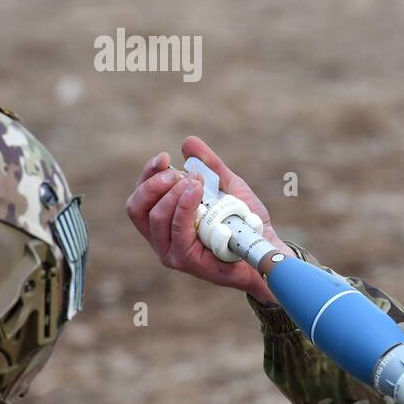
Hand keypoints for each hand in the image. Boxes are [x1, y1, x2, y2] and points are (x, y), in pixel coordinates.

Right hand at [125, 135, 287, 304]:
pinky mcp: (186, 261)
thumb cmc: (244, 222)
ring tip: (195, 182)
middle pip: (138, 206)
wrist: (266, 248)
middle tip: (181, 173)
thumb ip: (209, 167)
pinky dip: (185, 206)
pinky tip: (196, 191)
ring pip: (157, 216)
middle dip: (155, 182)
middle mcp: (162, 239)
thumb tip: (188, 142)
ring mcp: (172, 252)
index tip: (166, 157)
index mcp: (165, 222)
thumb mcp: (227, 188)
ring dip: (174, 192)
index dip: (147, 174)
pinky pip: (178, 230)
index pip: (140, 198)